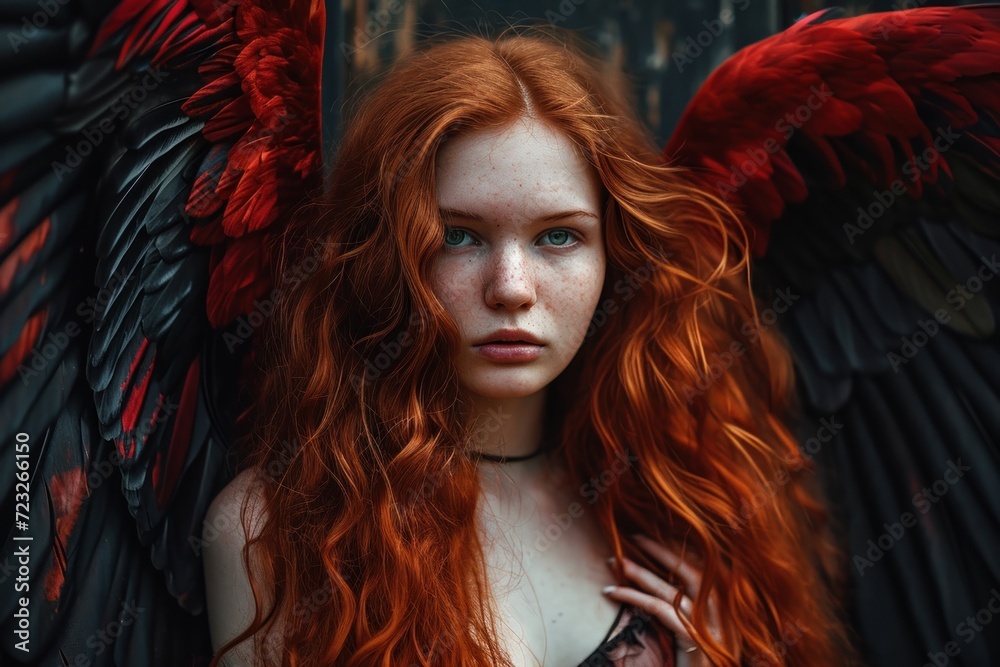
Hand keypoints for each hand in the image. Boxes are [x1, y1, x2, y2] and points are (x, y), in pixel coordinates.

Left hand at [602, 533, 734, 666]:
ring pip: (669, 589)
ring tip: (615, 562)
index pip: (701, 567)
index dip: (676, 549)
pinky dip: (634, 597)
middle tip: (633, 537)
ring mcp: (709, 626)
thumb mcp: (706, 629)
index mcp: (726, 605)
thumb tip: (668, 580)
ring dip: (639, 573)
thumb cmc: (703, 660)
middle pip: (688, 571)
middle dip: (659, 550)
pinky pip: (659, 610)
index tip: (653, 536)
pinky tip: (615, 591)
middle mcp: (722, 612)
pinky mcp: (693, 639)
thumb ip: (695, 605)